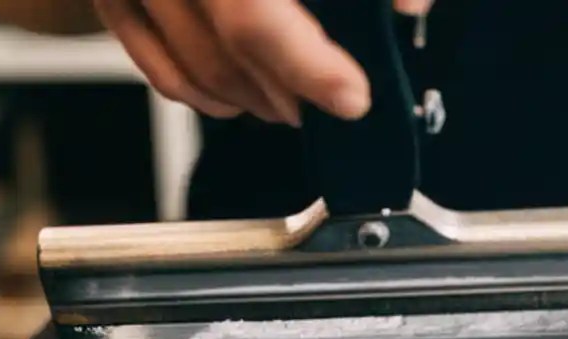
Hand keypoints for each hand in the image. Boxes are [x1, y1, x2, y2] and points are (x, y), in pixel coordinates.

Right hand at [92, 0, 433, 125]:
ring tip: (295, 100)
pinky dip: (204, 93)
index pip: (253, 16)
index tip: (352, 96)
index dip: (310, 66)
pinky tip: (242, 98)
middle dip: (292, 89)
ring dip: (254, 99)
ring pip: (196, 68)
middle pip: (230, 49)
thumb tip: (410, 4)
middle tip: (336, 99)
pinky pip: (157, 67)